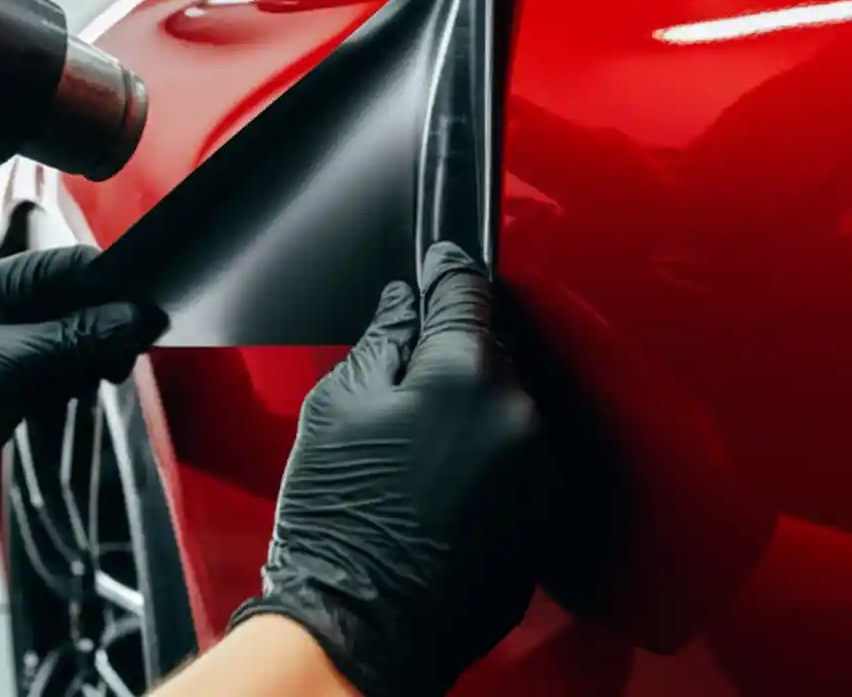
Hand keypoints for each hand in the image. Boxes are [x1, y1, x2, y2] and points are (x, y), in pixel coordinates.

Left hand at [0, 247, 166, 541]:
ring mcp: (21, 341)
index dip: (110, 283)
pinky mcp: (27, 375)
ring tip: (99, 377)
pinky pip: (72, 365)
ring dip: (97, 355)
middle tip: (120, 357)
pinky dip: (81, 377)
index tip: (144, 311)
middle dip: (107, 326)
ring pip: (83, 335)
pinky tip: (74, 394)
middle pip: (83, 300)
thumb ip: (73, 337)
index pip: (70, 265)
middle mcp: (12, 305)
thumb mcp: (10, 362)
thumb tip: (134, 317)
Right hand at [231, 242, 549, 695]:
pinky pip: (516, 456)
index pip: (467, 292)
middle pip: (493, 350)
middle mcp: (520, 416)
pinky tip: (436, 480)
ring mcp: (539, 470)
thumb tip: (406, 308)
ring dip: (472, 404)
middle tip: (402, 376)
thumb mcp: (339, 406)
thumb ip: (384, 341)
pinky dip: (485, 452)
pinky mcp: (541, 514)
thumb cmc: (341, 520)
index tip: (442, 258)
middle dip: (454, 349)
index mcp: (467, 376)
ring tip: (412, 444)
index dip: (447, 268)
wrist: (361, 622)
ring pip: (507, 405)